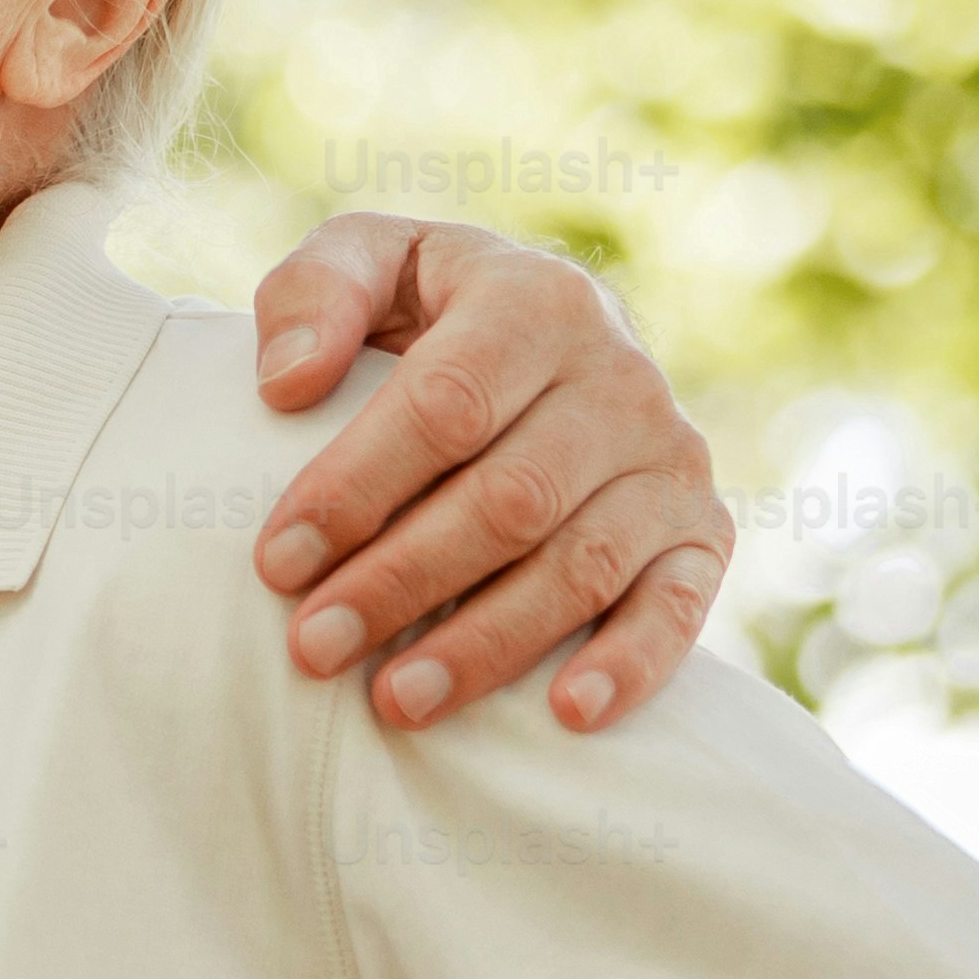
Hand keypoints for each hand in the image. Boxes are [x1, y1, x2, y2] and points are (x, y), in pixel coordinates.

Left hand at [249, 216, 731, 732]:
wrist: (551, 329)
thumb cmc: (428, 307)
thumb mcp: (369, 262)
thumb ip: (314, 292)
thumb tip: (285, 384)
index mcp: (536, 301)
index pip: (444, 407)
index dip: (356, 489)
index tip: (275, 561)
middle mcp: (620, 380)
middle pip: (509, 500)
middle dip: (401, 582)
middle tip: (313, 647)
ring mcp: (669, 461)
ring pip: (580, 566)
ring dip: (488, 643)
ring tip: (395, 702)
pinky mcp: (702, 531)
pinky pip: (678, 606)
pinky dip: (630, 664)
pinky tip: (566, 716)